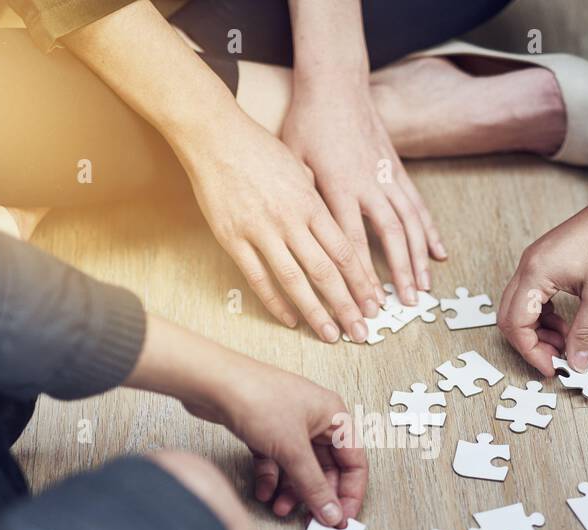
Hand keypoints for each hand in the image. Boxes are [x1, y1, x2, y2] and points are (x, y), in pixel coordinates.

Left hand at [127, 315, 368, 526]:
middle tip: (312, 520)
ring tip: (280, 509)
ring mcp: (289, 425)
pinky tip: (263, 493)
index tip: (342, 519)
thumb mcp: (292, 449)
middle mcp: (315, 420)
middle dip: (317, 495)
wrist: (212, 382)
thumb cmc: (257, 397)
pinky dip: (271, 479)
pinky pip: (276, 462)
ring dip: (292, 491)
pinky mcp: (266, 431)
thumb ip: (314, 486)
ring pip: (300, 468)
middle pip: (326, 468)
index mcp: (334, 416)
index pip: (354, 462)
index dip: (351, 493)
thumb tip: (332, 513)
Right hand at [176, 110, 380, 342]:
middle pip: (325, 271)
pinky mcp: (233, 239)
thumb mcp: (299, 168)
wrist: (214, 135)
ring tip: (331, 335)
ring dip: (316, 312)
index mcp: (310, 202)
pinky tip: (290, 320)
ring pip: (294, 281)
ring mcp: (260, 231)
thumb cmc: (258, 148)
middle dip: (347, 305)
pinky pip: (258, 278)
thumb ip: (316, 200)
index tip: (373, 303)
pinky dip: (276, 303)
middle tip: (362, 331)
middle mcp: (289, 219)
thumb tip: (334, 225)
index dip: (361, 281)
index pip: (344, 250)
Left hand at [281, 80, 443, 305]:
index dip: (358, 275)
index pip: (350, 240)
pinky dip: (430, 232)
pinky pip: (418, 206)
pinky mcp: (398, 170)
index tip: (364, 303)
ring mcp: (387, 177)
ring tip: (423, 289)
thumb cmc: (306, 124)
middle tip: (403, 306)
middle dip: (397, 274)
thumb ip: (301, 198)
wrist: (335, 85)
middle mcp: (368, 184)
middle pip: (388, 237)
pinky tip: (439, 254)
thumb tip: (300, 240)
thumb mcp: (291, 159)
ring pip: (410, 224)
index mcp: (338, 185)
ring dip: (418, 259)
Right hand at [497, 195, 587, 375]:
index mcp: (535, 273)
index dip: (531, 351)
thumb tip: (575, 361)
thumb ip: (584, 332)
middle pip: (510, 317)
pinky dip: (544, 317)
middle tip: (556, 359)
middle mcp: (527, 266)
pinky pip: (533, 297)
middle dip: (531, 343)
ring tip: (567, 342)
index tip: (553, 367)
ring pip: (520, 309)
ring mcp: (534, 263)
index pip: (516, 324)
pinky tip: (566, 324)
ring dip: (538, 331)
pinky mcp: (544, 263)